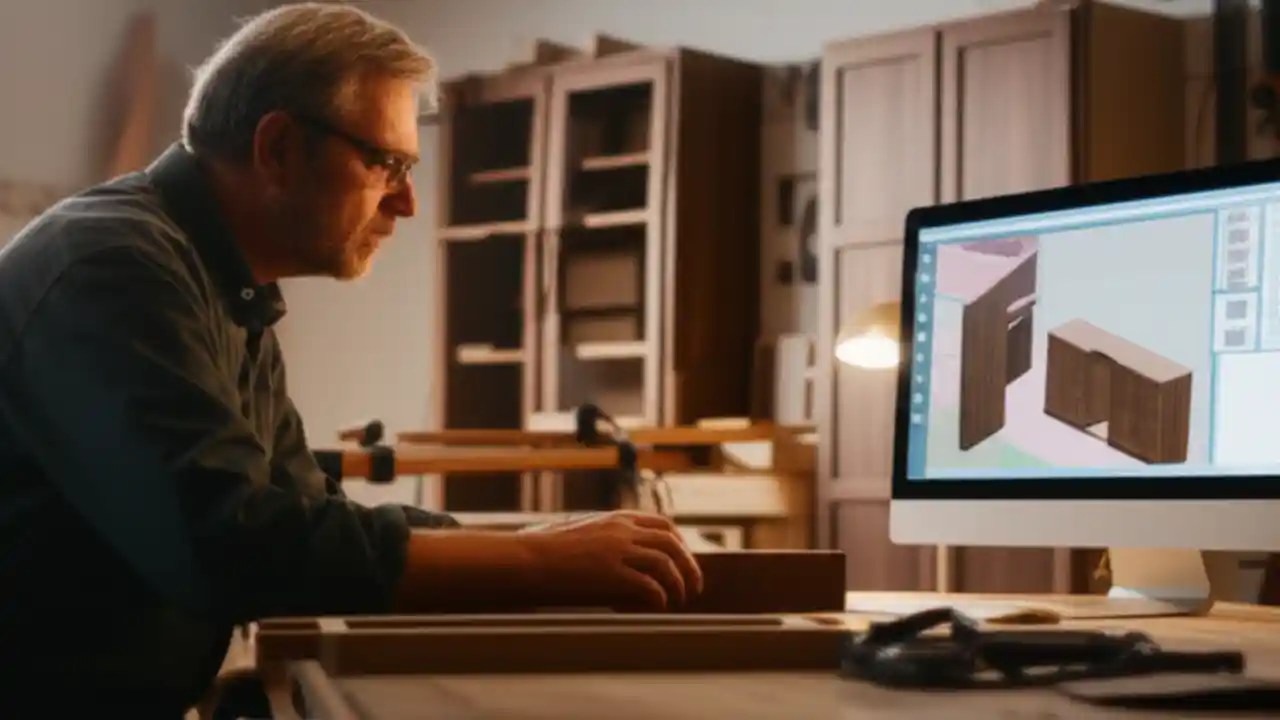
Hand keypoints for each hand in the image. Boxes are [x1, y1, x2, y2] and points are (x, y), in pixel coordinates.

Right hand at [525, 511, 703, 610]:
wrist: (528, 560)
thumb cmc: (548, 551)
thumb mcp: (584, 534)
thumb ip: (608, 540)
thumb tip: (625, 558)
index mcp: (617, 519)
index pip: (664, 525)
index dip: (680, 545)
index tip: (684, 561)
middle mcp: (623, 531)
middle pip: (672, 543)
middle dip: (689, 565)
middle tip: (694, 587)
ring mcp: (618, 552)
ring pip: (666, 564)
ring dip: (679, 584)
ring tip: (679, 601)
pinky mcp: (612, 575)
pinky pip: (650, 587)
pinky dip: (659, 598)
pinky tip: (657, 607)